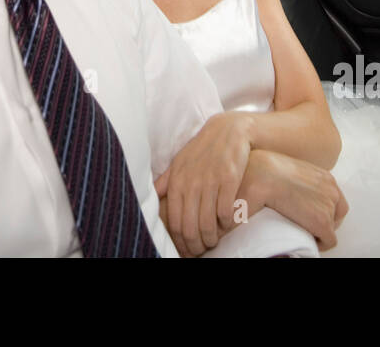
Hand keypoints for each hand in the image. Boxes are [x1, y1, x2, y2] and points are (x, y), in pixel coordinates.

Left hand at [154, 111, 253, 255]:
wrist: (228, 130)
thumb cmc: (201, 150)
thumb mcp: (179, 163)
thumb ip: (165, 182)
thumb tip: (150, 196)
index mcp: (176, 182)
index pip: (174, 221)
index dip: (180, 241)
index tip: (186, 249)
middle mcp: (191, 182)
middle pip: (190, 227)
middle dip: (195, 245)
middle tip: (200, 250)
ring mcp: (210, 180)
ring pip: (208, 223)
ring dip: (211, 238)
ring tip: (214, 241)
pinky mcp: (229, 179)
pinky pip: (226, 211)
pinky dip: (227, 223)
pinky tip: (227, 224)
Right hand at [259, 152, 348, 250]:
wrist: (260, 174)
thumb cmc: (264, 170)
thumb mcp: (285, 170)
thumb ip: (294, 180)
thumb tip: (287, 190)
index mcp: (323, 177)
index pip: (334, 198)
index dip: (324, 209)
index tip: (309, 214)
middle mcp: (331, 190)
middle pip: (337, 213)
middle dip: (325, 220)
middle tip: (306, 225)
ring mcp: (328, 206)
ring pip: (332, 227)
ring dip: (320, 230)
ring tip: (304, 232)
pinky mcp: (322, 222)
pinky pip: (330, 240)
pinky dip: (320, 244)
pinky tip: (306, 242)